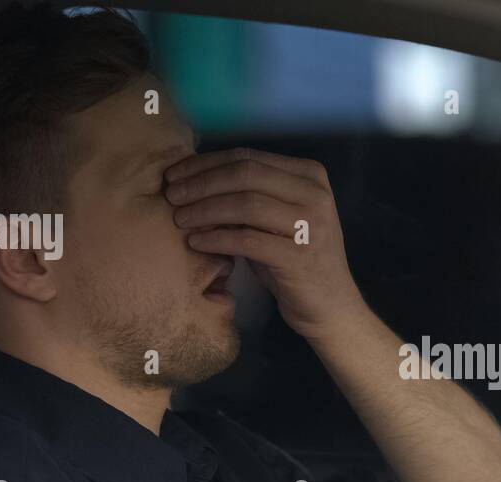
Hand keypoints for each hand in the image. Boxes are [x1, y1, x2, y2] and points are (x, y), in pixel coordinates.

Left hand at [165, 147, 367, 341]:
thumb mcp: (275, 219)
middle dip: (201, 183)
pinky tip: (196, 242)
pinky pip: (248, 240)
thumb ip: (248, 195)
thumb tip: (192, 178)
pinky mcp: (300, 257)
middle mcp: (315, 195)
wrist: (329, 305)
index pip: (248, 157)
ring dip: (205, 210)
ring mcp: (311, 226)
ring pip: (246, 204)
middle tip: (171, 195)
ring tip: (179, 219)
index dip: (205, 163)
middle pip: (245, 174)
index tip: (174, 175)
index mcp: (309, 175)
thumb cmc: (294, 259)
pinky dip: (217, 238)